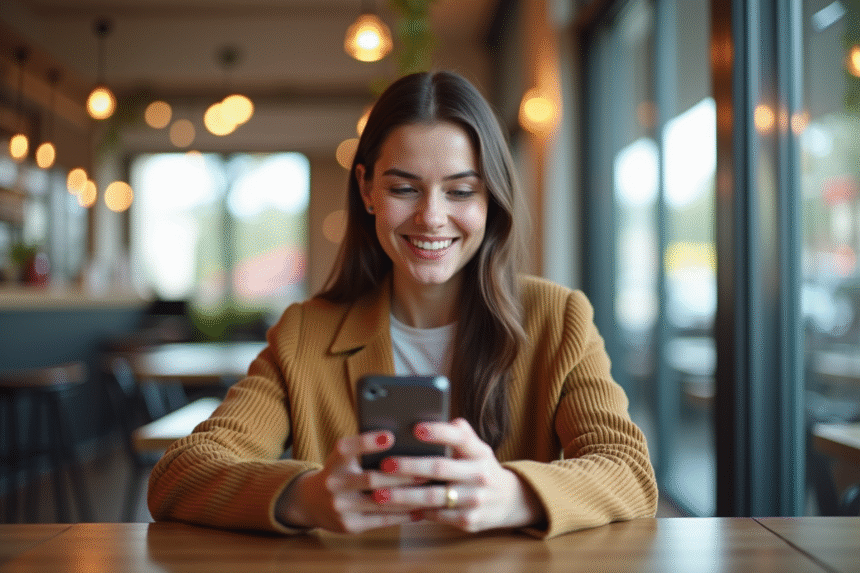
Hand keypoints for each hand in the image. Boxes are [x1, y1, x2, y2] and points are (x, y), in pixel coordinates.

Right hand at [276, 430, 419, 532]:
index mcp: (334, 462)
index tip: (390, 436)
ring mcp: (341, 507)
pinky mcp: (350, 526)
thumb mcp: (343, 459)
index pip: (348, 448)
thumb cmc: (339, 473)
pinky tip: (420, 510)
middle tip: (426, 470)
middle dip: (401, 476)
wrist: (311, 503)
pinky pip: (382, 520)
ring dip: (408, 497)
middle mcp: (334, 484)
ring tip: (429, 490)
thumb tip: (404, 445)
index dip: (367, 442)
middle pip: (371, 479)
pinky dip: (404, 515)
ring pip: (381, 502)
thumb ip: (364, 452)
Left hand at [372, 418, 544, 531]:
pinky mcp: (469, 520)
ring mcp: (475, 499)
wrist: (509, 501)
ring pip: (433, 497)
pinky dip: (414, 512)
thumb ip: (459, 434)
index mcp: (479, 452)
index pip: (459, 437)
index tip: (415, 429)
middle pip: (440, 468)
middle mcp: (480, 474)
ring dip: (404, 495)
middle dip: (409, 466)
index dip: (438, 432)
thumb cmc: (480, 467)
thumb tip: (436, 415)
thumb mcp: (477, 448)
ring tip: (380, 493)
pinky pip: (436, 515)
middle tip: (385, 464)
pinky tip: (395, 509)